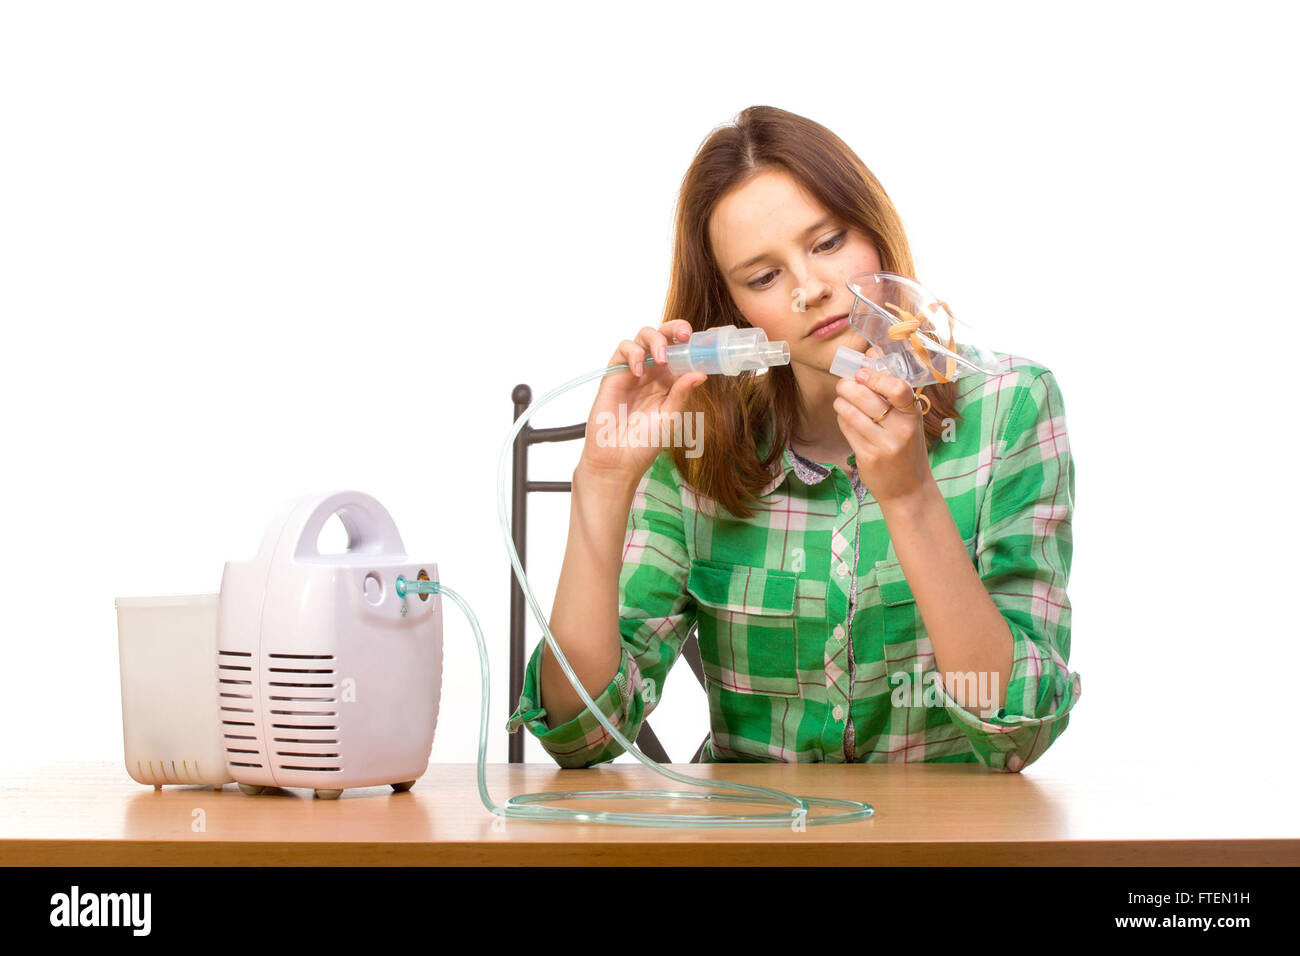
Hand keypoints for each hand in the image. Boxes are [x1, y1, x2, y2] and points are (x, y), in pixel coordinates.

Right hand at [577, 320, 706, 483]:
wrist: (618, 458)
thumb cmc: (644, 442)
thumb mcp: (670, 418)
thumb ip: (682, 394)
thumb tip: (701, 374)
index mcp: (671, 380)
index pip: (685, 352)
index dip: (698, 341)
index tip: (714, 336)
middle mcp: (654, 371)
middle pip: (665, 335)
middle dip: (676, 329)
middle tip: (685, 336)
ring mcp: (634, 369)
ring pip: (644, 336)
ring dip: (655, 340)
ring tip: (661, 359)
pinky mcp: (615, 372)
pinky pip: (623, 349)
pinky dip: (633, 353)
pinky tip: (638, 372)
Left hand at [832, 357, 934, 505]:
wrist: (909, 489)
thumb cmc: (907, 447)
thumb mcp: (908, 419)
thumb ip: (892, 390)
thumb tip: (871, 353)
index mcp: (913, 414)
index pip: (897, 388)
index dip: (874, 376)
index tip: (861, 373)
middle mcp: (901, 429)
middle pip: (864, 396)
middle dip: (847, 385)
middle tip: (845, 384)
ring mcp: (884, 444)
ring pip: (849, 411)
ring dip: (840, 401)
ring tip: (843, 400)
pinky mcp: (867, 457)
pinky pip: (846, 428)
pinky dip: (841, 418)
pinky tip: (845, 417)